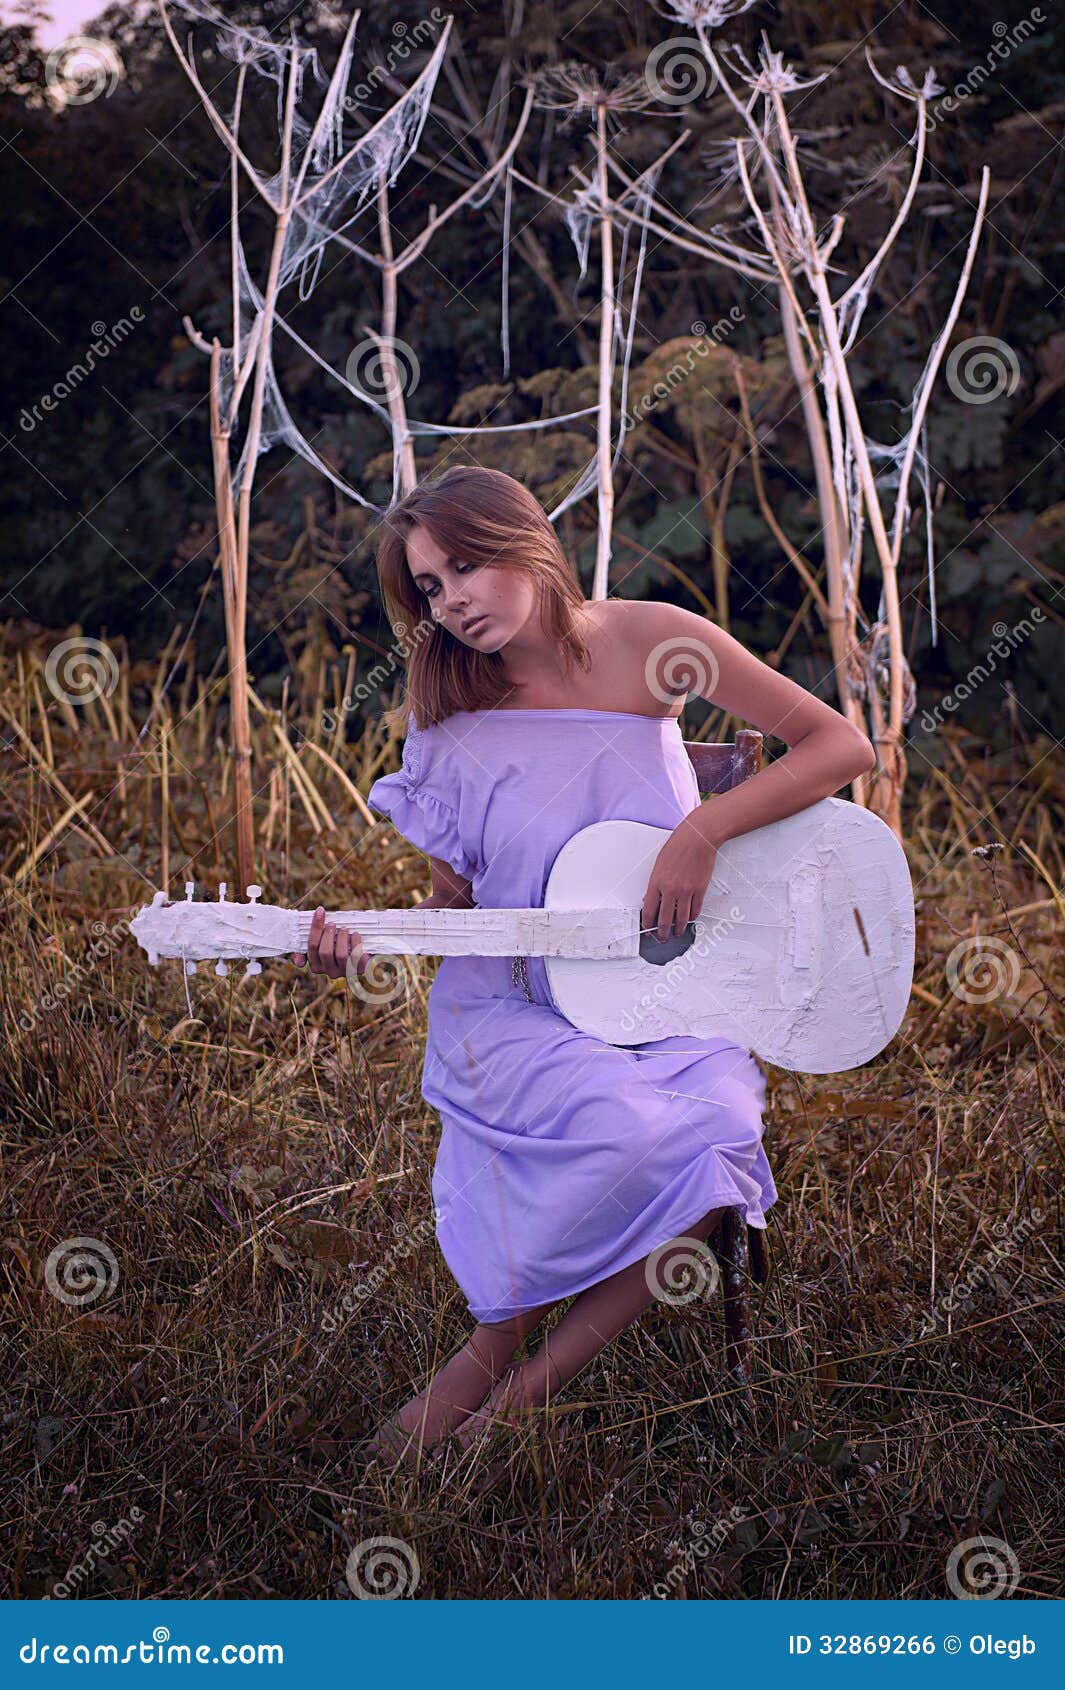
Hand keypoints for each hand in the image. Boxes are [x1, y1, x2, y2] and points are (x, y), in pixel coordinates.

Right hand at [291, 905, 369, 979]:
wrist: (361, 955)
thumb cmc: (338, 946)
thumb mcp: (323, 945)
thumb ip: (313, 942)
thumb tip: (306, 944)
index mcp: (316, 965)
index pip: (312, 946)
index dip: (315, 928)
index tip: (320, 912)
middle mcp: (328, 971)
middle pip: (324, 952)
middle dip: (328, 935)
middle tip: (332, 924)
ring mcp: (344, 972)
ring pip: (340, 955)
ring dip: (342, 938)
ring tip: (344, 928)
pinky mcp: (358, 969)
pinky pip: (356, 956)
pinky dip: (355, 943)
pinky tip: (355, 934)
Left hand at [641, 815, 719, 941]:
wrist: (697, 838)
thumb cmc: (677, 847)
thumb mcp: (659, 864)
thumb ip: (656, 883)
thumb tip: (653, 898)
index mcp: (656, 883)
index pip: (649, 910)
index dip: (647, 924)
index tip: (647, 930)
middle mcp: (670, 890)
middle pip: (665, 919)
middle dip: (662, 933)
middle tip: (662, 938)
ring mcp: (686, 891)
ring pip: (681, 918)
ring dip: (679, 929)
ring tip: (677, 933)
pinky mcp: (699, 890)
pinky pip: (695, 909)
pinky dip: (692, 917)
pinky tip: (689, 919)